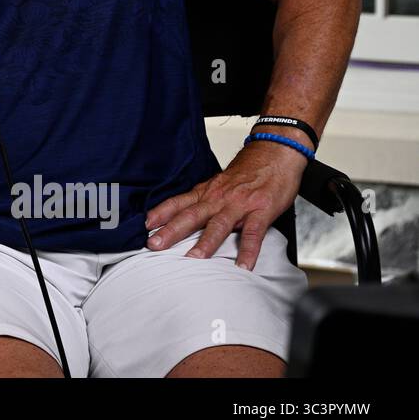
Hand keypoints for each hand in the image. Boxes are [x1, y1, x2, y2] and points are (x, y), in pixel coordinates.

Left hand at [144, 138, 307, 269]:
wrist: (274, 154)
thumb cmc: (247, 172)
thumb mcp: (218, 183)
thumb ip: (203, 200)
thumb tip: (183, 214)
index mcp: (207, 192)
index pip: (178, 203)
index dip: (160, 214)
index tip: (143, 226)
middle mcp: (218, 198)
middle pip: (191, 215)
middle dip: (171, 231)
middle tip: (155, 245)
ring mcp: (239, 205)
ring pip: (218, 224)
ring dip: (205, 242)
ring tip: (193, 259)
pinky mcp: (260, 211)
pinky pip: (253, 234)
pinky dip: (248, 251)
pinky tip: (243, 265)